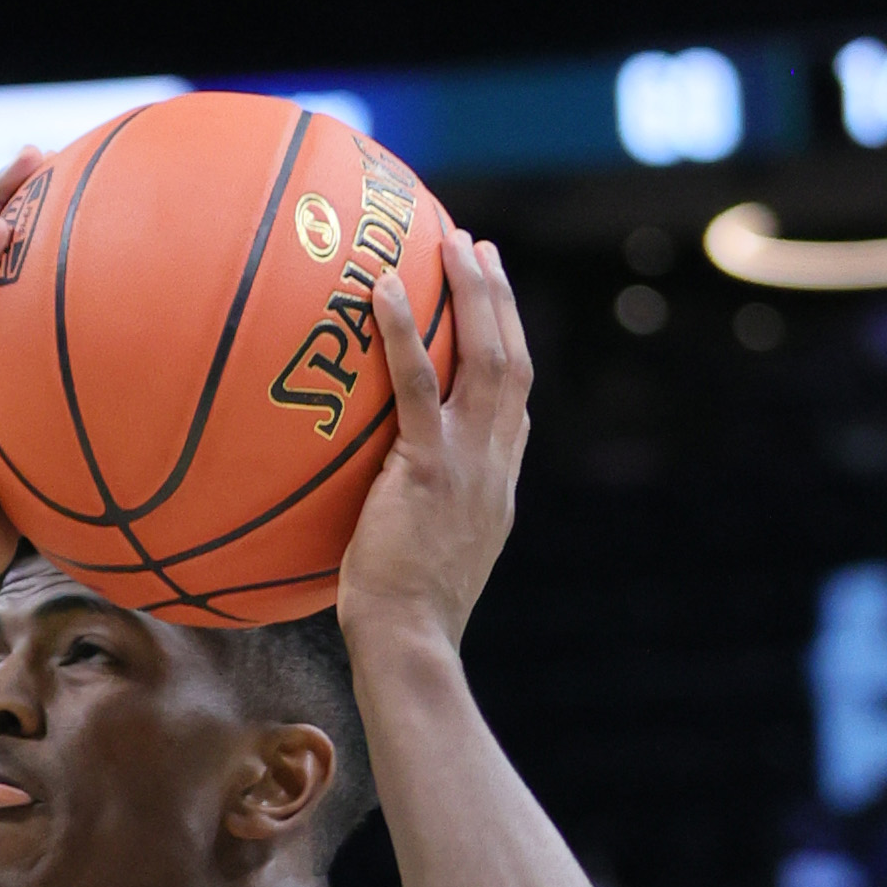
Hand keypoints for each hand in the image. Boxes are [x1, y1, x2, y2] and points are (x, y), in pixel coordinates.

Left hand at [336, 229, 531, 660]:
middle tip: (480, 249)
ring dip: (475, 293)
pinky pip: (417, 384)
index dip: (509, 356)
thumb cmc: (401, 625)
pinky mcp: (429, 468)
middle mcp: (495, 467)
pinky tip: (383, 287)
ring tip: (455, 241)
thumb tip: (372, 519)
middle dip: (501, 302)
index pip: (514, 411)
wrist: (411, 645)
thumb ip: (411, 528)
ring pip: (488, 358)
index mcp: (497, 489)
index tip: (496, 317)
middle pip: (513, 363)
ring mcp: (469, 464)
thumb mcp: (420, 568)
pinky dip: (405, 331)